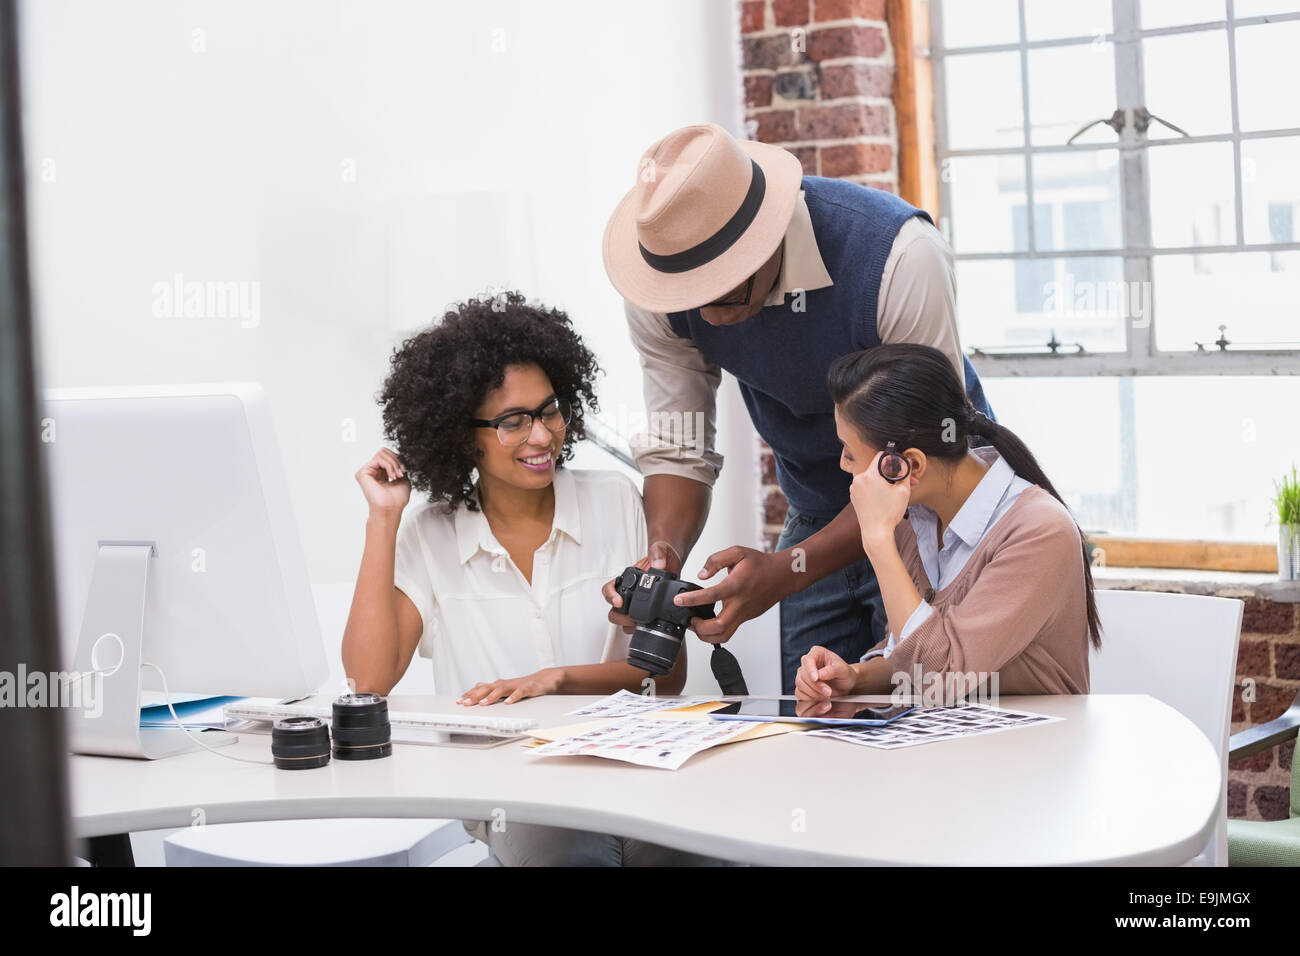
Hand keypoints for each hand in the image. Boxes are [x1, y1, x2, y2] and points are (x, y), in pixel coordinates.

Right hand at [356, 448, 410, 514]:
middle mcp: (372, 471)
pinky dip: (389, 465)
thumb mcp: (403, 478)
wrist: (391, 508)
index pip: (389, 455)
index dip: (399, 460)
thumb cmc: (397, 499)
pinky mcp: (363, 472)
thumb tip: (401, 456)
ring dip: (394, 463)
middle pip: (384, 452)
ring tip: (397, 475)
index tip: (405, 470)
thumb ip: (399, 466)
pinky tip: (392, 476)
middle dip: (396, 460)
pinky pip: (379, 459)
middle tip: (401, 472)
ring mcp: (367, 471)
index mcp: (381, 473)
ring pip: (382, 453)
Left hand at [457, 668, 563, 705]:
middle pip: (487, 688)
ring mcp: (516, 685)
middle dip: (475, 696)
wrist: (546, 679)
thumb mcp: (507, 689)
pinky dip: (514, 697)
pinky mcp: (528, 688)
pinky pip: (520, 692)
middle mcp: (505, 684)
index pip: (481, 688)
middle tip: (464, 703)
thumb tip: (477, 690)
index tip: (458, 701)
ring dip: (491, 696)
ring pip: (501, 689)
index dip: (469, 694)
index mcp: (499, 685)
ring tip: (483, 703)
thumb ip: (493, 690)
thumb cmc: (524, 686)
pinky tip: (508, 703)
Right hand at [602, 540, 682, 633]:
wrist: (672, 563)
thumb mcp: (660, 549)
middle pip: (614, 610)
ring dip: (630, 624)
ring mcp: (637, 604)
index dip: (610, 596)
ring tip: (642, 624)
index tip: (618, 601)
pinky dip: (643, 627)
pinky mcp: (648, 612)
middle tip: (632, 618)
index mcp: (627, 578)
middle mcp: (629, 593)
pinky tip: (651, 625)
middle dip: (620, 617)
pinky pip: (640, 624)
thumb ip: (658, 553)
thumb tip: (658, 563)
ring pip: (624, 620)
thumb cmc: (662, 555)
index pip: (609, 588)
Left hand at [673, 545, 791, 643]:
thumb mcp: (737, 552)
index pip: (712, 595)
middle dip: (699, 628)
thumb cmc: (760, 563)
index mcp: (736, 585)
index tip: (679, 601)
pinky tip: (707, 624)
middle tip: (689, 619)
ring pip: (724, 636)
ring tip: (696, 625)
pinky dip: (716, 633)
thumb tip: (701, 575)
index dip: (693, 600)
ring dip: (706, 636)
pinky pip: (729, 632)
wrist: (782, 576)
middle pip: (719, 626)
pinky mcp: (746, 619)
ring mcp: (744, 614)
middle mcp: (740, 603)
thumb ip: (716, 560)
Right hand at [795, 645, 857, 698]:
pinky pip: (799, 692)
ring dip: (813, 693)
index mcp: (817, 653)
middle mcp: (808, 662)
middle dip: (816, 685)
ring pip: (800, 683)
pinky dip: (808, 697)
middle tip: (828, 692)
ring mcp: (803, 674)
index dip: (810, 670)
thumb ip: (832, 670)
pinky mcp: (802, 685)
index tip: (816, 679)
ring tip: (826, 695)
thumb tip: (819, 675)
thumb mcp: (843, 670)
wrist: (845, 684)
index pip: (808, 660)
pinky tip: (819, 698)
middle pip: (803, 674)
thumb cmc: (845, 674)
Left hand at [849, 454, 911, 552]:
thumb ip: (905, 473)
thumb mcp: (903, 491)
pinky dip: (875, 488)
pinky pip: (866, 486)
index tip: (900, 465)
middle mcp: (858, 479)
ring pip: (872, 477)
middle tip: (905, 481)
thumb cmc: (889, 513)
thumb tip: (906, 461)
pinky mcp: (854, 496)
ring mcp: (854, 488)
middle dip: (892, 473)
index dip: (893, 459)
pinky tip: (886, 496)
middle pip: (877, 468)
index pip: (881, 456)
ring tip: (896, 491)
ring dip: (884, 481)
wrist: (876, 532)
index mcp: (869, 475)